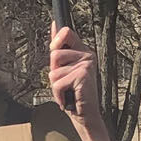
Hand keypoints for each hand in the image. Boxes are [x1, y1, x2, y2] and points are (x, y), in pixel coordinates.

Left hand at [48, 23, 115, 140]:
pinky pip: (57, 83)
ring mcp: (86, 65)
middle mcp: (87, 55)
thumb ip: (60, 49)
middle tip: (65, 83)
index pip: (67, 32)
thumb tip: (54, 25)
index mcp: (83, 51)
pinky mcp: (82, 76)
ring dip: (56, 86)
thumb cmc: (73, 93)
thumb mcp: (64, 69)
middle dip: (54, 72)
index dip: (56, 38)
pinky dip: (58, 95)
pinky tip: (68, 98)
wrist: (86, 115)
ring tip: (68, 91)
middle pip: (54, 54)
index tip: (53, 47)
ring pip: (54, 71)